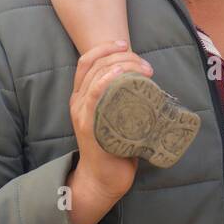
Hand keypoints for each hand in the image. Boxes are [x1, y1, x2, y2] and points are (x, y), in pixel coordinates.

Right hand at [68, 40, 154, 201]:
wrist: (104, 179)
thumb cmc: (116, 146)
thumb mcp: (116, 115)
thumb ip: (122, 99)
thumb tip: (146, 81)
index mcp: (81, 96)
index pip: (87, 60)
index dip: (105, 47)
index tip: (126, 44)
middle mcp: (78, 101)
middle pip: (96, 64)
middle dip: (122, 55)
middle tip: (146, 65)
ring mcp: (82, 113)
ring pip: (97, 76)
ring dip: (122, 65)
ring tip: (144, 70)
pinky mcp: (89, 126)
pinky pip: (94, 95)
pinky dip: (107, 79)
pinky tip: (121, 73)